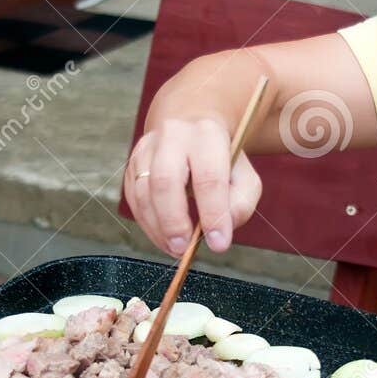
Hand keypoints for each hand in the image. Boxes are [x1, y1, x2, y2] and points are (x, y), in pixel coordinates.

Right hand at [124, 118, 262, 254]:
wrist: (191, 128)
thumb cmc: (221, 160)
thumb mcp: (244, 176)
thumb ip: (241, 203)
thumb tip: (221, 229)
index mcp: (207, 135)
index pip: (209, 177)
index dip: (213, 213)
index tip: (219, 243)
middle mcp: (172, 136)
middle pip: (165, 180)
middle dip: (174, 221)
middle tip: (184, 249)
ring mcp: (147, 149)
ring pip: (143, 192)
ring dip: (157, 228)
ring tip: (176, 249)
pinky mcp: (132, 164)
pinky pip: (133, 200)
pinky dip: (147, 225)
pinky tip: (164, 239)